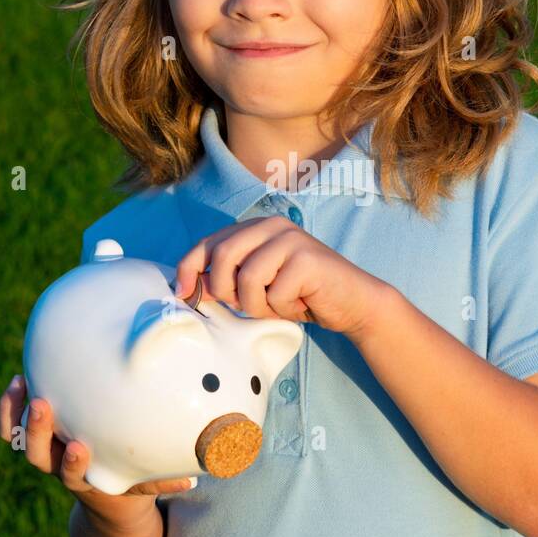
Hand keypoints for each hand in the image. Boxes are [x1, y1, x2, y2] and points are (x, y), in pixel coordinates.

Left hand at [0, 374, 196, 526]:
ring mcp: (48, 449)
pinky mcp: (39, 434)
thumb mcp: (148, 481)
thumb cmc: (133, 480)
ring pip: (20, 438)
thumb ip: (166, 479)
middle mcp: (61, 466)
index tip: (80, 448)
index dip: (73, 464)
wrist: (106, 495)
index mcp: (87, 478)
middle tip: (42, 406)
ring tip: (20, 383)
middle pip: (38, 455)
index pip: (73, 476)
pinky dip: (11, 405)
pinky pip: (14, 423)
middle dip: (38, 431)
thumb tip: (194, 478)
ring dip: (16, 413)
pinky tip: (19, 379)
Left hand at [172, 215, 390, 339]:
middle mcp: (273, 226)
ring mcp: (291, 240)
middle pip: (224, 256)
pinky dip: (282, 310)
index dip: (189, 268)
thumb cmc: (302, 295)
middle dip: (224, 290)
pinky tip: (299, 306)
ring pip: (247, 279)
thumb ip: (229, 277)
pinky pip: (274, 294)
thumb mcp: (259, 283)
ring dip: (257, 305)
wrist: (353, 302)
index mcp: (257, 227)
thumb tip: (189, 288)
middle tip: (245, 306)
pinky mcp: (307, 260)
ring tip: (277, 306)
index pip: (209, 242)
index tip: (183, 293)